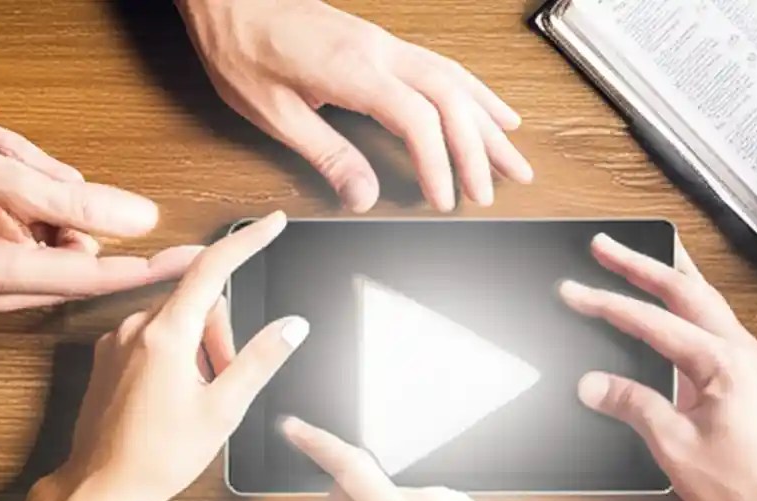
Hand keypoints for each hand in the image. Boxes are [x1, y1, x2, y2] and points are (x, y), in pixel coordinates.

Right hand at [0, 98, 202, 310]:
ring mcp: (1, 285)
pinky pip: (39, 234)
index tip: (199, 264)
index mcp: (8, 278)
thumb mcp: (7, 180)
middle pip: (80, 247)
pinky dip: (29, 199)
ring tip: (1, 162)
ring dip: (43, 191)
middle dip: (64, 199)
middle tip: (24, 166)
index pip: (103, 277)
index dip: (154, 268)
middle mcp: (7, 293)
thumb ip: (78, 203)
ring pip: (60, 234)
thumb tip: (142, 221)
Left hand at [48, 211, 305, 500]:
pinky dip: (177, 357)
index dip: (248, 241)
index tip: (274, 222)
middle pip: (201, 303)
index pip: (214, 268)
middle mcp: (136, 325)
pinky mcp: (109, 354)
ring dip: (200, 351)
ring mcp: (118, 339)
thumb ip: (260, 360)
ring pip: (180, 321)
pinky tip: (173, 398)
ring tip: (196, 400)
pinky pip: (156, 337)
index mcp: (166, 334)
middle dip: (222, 337)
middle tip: (223, 386)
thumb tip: (293, 325)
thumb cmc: (158, 457)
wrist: (98, 488)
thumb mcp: (223, 411)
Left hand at [176, 0, 532, 211]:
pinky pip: (444, 66)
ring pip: (455, 80)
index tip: (444, 200)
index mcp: (352, 70)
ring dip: (488, 122)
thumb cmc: (241, 47)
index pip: (416, 118)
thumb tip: (363, 197)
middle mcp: (379, 52)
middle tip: (492, 192)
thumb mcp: (272, 113)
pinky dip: (475, 93)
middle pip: (449, 99)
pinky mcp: (382, 44)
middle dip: (477, 149)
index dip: (437, 162)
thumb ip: (326, 155)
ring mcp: (386, 44)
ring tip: (514, 159)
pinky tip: (493, 112)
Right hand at [559, 234, 756, 500]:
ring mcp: (745, 359)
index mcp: (723, 363)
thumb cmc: (743, 486)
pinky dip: (684, 300)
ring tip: (635, 255)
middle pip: (683, 289)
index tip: (572, 291)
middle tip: (602, 245)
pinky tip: (671, 300)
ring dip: (665, 274)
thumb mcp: (675, 447)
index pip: (652, 322)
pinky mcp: (744, 372)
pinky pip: (710, 320)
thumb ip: (633, 406)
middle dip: (640, 264)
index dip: (606, 303)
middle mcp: (739, 350)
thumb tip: (592, 384)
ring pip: (702, 298)